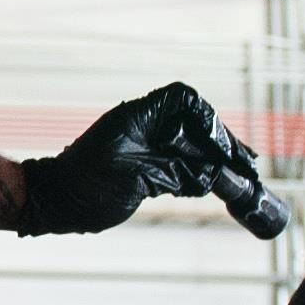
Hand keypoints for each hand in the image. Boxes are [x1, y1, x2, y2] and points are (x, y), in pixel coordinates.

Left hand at [12, 83, 266, 236]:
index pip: (186, 101)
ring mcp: (147, 148)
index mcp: (141, 116)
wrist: (56, 203)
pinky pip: (183, 166)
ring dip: (218, 162)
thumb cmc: (88, 186)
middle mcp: (147, 127)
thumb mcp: (139, 177)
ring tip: (245, 177)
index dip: (210, 121)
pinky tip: (222, 186)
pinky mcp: (148, 169)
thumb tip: (215, 175)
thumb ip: (179, 173)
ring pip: (192, 148)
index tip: (221, 148)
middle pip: (195, 126)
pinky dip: (203, 176)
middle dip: (223, 145)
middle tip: (247, 165)